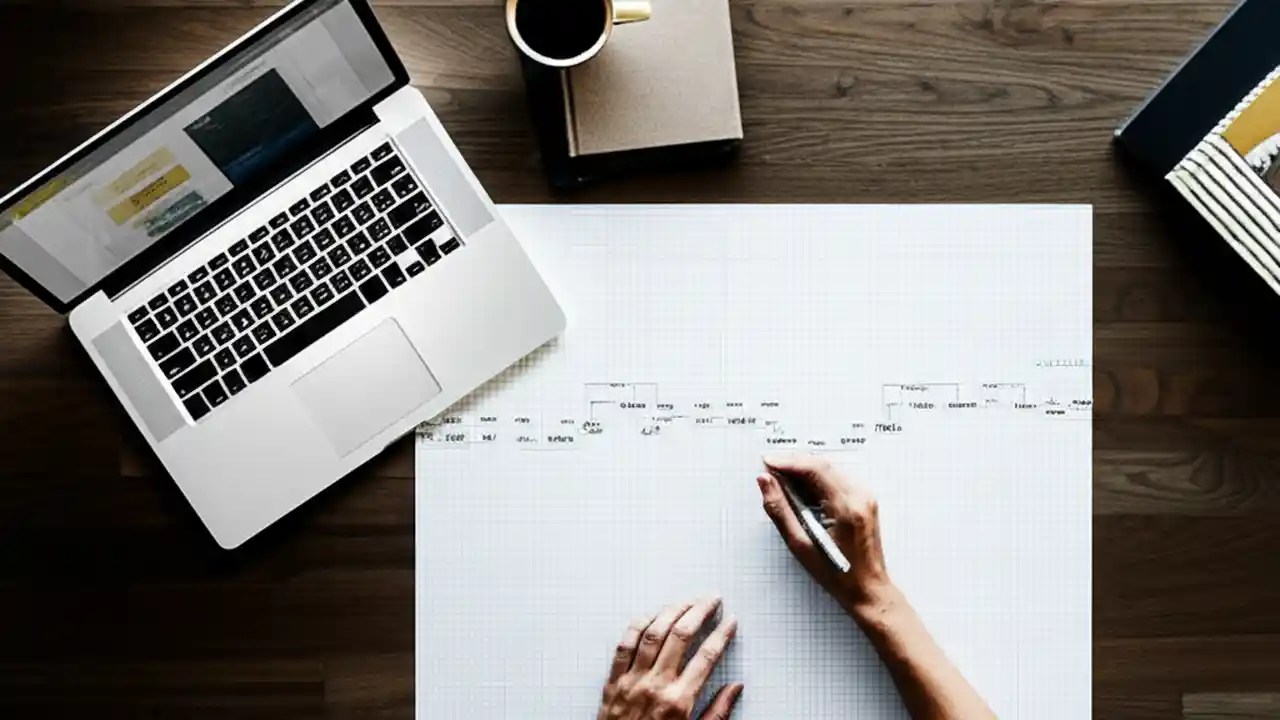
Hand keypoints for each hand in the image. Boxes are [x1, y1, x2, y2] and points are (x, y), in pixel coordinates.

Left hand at [598, 597, 742, 719]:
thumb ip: (718, 713)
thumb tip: (736, 687)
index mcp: (679, 701)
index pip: (707, 656)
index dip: (722, 634)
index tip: (731, 620)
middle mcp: (655, 685)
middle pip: (680, 635)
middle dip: (699, 611)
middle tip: (712, 599)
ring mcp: (632, 681)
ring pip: (653, 633)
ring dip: (671, 611)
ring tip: (686, 601)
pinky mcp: (612, 682)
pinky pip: (624, 644)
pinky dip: (637, 626)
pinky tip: (650, 616)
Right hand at [756, 454, 891, 617]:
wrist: (868, 589)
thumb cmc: (839, 575)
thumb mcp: (801, 545)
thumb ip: (780, 510)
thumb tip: (766, 483)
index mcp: (846, 507)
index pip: (814, 469)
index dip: (788, 462)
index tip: (768, 462)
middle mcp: (860, 497)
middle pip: (822, 465)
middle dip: (794, 463)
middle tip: (770, 470)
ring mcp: (865, 497)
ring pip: (830, 469)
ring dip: (804, 470)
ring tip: (782, 481)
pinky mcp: (864, 500)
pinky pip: (837, 479)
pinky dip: (817, 479)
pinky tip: (802, 490)